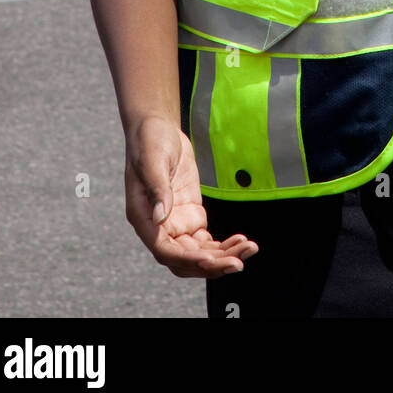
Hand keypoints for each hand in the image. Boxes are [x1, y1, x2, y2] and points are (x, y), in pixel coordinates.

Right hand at [125, 116, 257, 277]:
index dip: (187, 259)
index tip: (211, 259)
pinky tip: (243, 241)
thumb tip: (159, 218)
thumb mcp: (152, 160)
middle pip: (185, 260)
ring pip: (199, 254)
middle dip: (211, 265)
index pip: (165, 251)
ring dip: (223, 257)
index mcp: (143, 218)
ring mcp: (176, 224)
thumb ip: (157, 189)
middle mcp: (159, 228)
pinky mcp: (190, 216)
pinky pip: (207, 241)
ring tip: (249, 249)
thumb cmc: (150, 140)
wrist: (158, 127)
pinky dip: (224, 245)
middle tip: (239, 263)